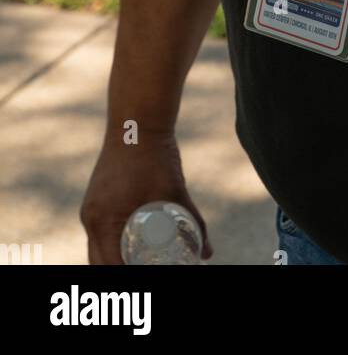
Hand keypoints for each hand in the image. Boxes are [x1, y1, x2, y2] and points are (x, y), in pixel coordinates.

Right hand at [80, 131, 212, 264]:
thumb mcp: (175, 190)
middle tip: (146, 272)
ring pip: (96, 249)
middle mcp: (92, 218)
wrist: (137, 121)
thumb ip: (193, 221)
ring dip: (113, 261)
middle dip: (120, 273)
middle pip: (99, 263)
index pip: (110, 266)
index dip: (128, 276)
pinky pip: (99, 232)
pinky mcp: (96, 199)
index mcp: (104, 220)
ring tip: (138, 266)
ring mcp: (91, 208)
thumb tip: (207, 252)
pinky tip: (128, 249)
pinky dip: (111, 244)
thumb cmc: (156, 155)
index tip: (147, 276)